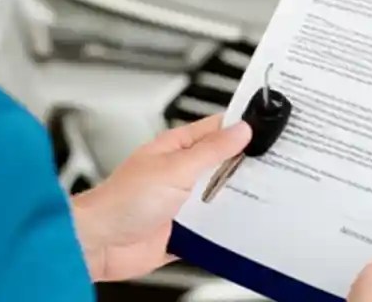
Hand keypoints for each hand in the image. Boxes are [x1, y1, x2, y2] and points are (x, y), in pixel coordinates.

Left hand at [70, 115, 250, 281]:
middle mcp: (179, 174)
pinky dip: (223, 230)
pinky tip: (237, 229)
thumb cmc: (121, 201)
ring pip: (219, 198)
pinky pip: (211, 229)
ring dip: (234, 201)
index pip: (215, 130)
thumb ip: (211, 151)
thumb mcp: (176, 168)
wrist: (99, 244)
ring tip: (261, 198)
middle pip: (221, 165)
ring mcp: (180, 203)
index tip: (267, 128)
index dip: (240, 127)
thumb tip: (239, 130)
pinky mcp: (181, 232)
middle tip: (272, 166)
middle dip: (243, 167)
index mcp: (176, 149)